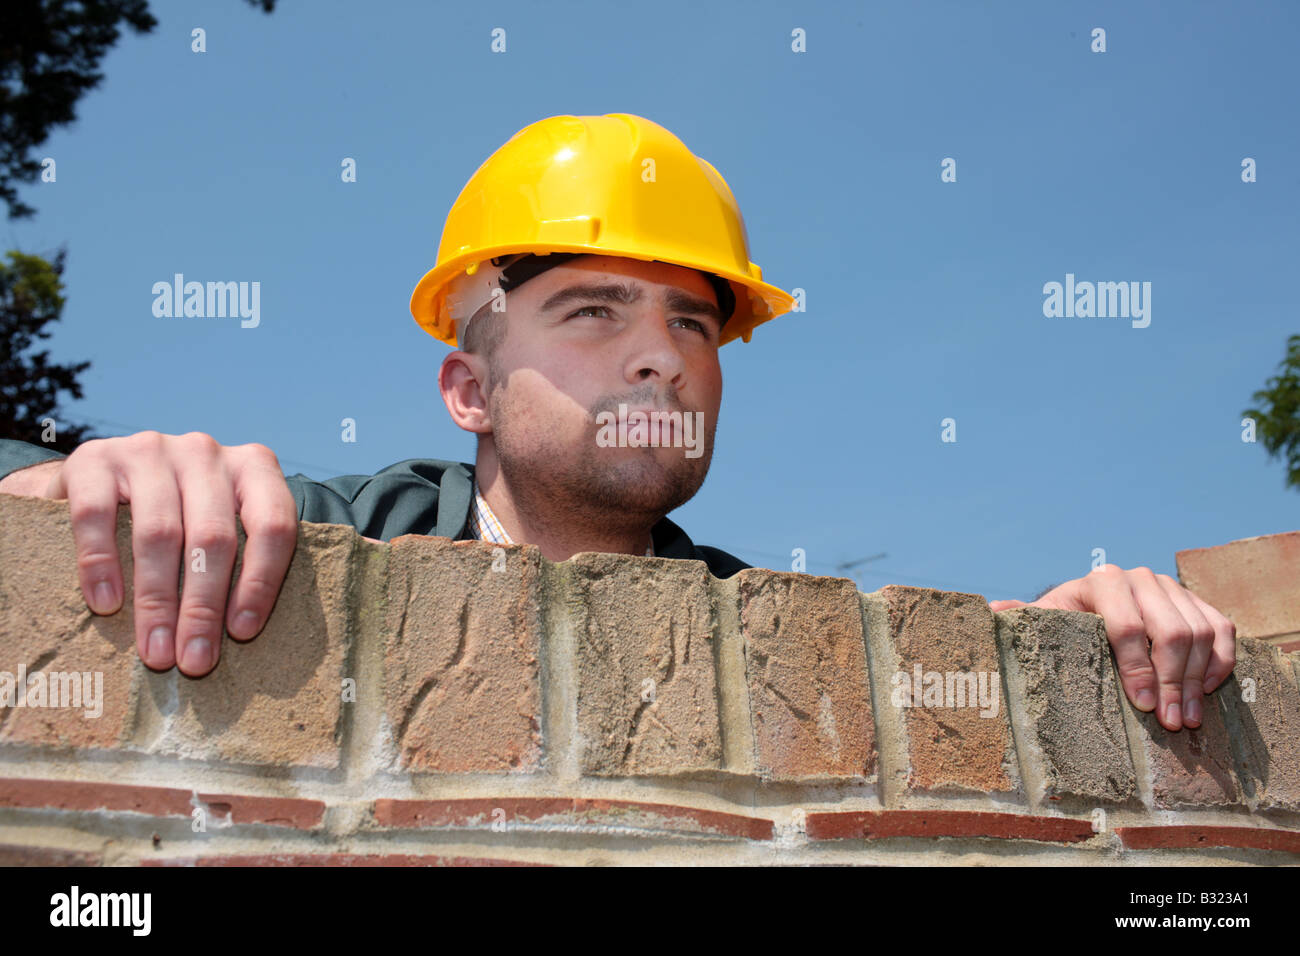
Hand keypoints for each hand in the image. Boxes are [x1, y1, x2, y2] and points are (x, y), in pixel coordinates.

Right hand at [1, 432, 298, 676]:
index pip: (273, 525)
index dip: (260, 582)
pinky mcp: (94, 458)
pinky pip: (97, 516)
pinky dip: (102, 565)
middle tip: (193, 663)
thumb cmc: (179, 518)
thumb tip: (244, 637)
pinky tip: (107, 606)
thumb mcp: (220, 528)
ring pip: (160, 533)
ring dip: (157, 601)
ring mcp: (150, 449)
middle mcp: (205, 452)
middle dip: (204, 608)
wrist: (101, 481)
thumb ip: (240, 562)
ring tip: (155, 653)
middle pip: (214, 537)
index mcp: (253, 467)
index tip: (242, 633)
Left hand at [990, 565, 1235, 731]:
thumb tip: (990, 612)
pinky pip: (1221, 629)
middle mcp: (1141, 578)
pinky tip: (1206, 692)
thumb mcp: (1042, 622)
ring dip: (1198, 680)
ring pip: (1200, 633)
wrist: (1093, 606)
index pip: (1128, 626)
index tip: (1144, 705)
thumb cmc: (1064, 623)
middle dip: (1173, 682)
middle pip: (1172, 633)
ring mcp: (1172, 588)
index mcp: (1101, 582)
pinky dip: (1220, 662)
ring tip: (1188, 718)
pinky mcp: (1197, 601)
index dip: (1137, 667)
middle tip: (1172, 722)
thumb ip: (1019, 620)